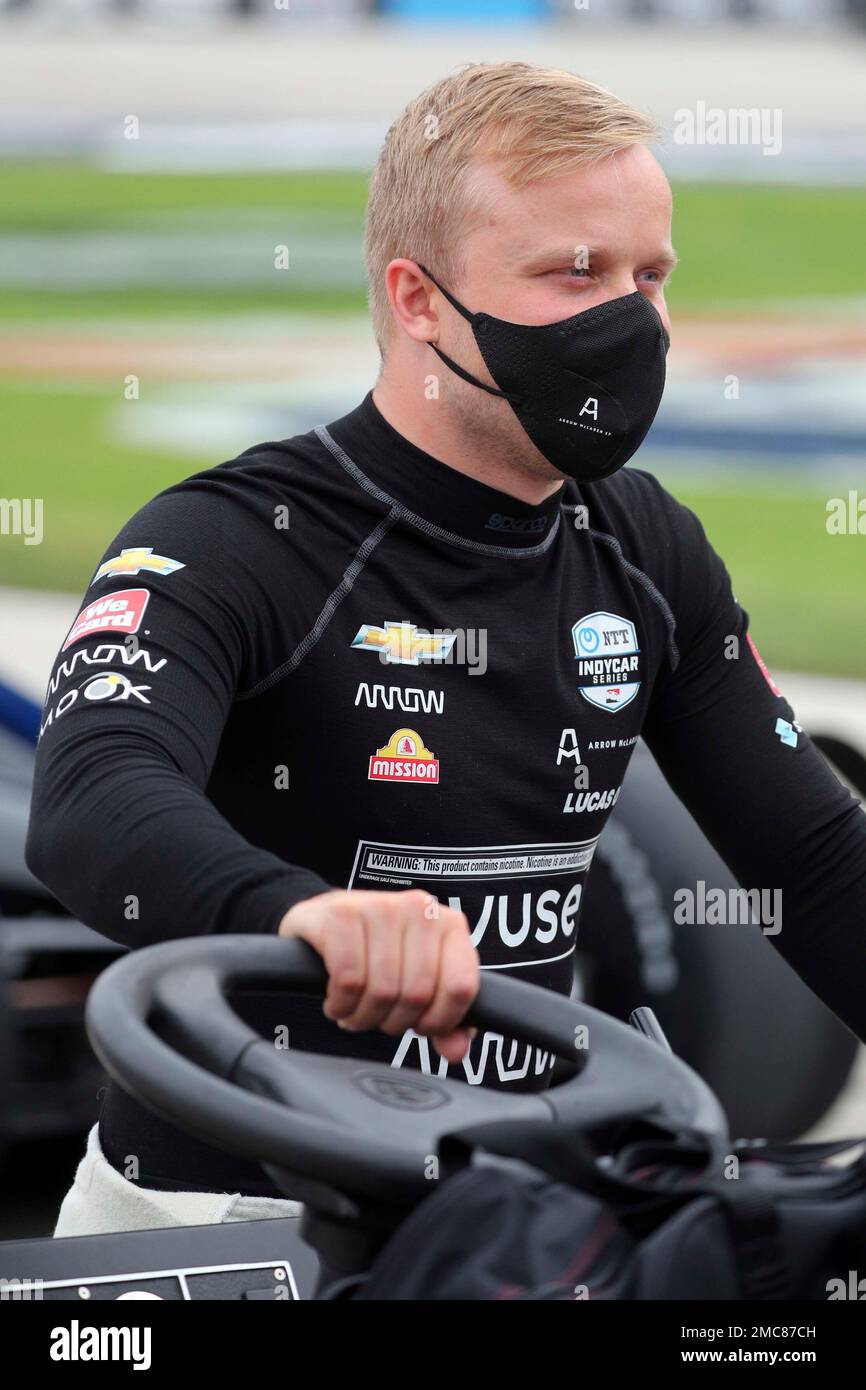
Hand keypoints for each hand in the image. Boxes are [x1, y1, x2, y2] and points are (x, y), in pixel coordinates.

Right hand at [278, 888, 478, 1062]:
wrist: (325, 919)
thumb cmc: (376, 952)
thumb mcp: (417, 981)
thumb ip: (444, 1019)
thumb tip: (455, 1050)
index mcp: (450, 924)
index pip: (460, 987)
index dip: (438, 1021)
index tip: (418, 1024)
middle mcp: (419, 909)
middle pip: (417, 995)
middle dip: (393, 1022)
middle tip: (377, 1018)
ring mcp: (380, 907)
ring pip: (382, 991)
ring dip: (362, 1017)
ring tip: (354, 1010)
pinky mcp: (341, 915)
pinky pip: (348, 980)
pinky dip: (341, 1004)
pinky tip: (337, 1001)